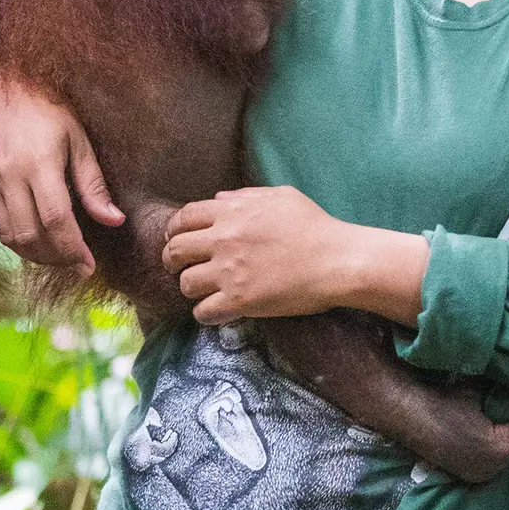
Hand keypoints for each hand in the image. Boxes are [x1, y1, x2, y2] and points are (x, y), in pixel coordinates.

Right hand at [0, 69, 122, 276]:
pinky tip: (36, 233)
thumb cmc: (50, 108)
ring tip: (56, 255)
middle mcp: (8, 175)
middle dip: (55, 258)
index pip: (56, 222)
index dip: (73, 250)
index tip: (88, 266)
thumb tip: (113, 220)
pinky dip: (16, 236)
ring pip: (7, 235)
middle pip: (29, 236)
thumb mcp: (80, 140)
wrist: (5, 82)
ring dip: (33, 254)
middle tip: (75, 264)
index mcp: (39, 164)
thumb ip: (93, 184)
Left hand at [163, 186, 425, 324]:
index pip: (184, 218)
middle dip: (172, 260)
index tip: (175, 239)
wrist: (337, 260)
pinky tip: (216, 311)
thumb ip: (244, 196)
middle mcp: (224, 240)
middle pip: (176, 251)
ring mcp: (229, 272)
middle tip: (178, 268)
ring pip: (185, 283)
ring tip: (202, 291)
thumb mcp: (281, 197)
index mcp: (231, 212)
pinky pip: (203, 311)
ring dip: (191, 288)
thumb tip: (218, 199)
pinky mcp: (239, 301)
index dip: (174, 230)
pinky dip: (205, 313)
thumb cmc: (315, 227)